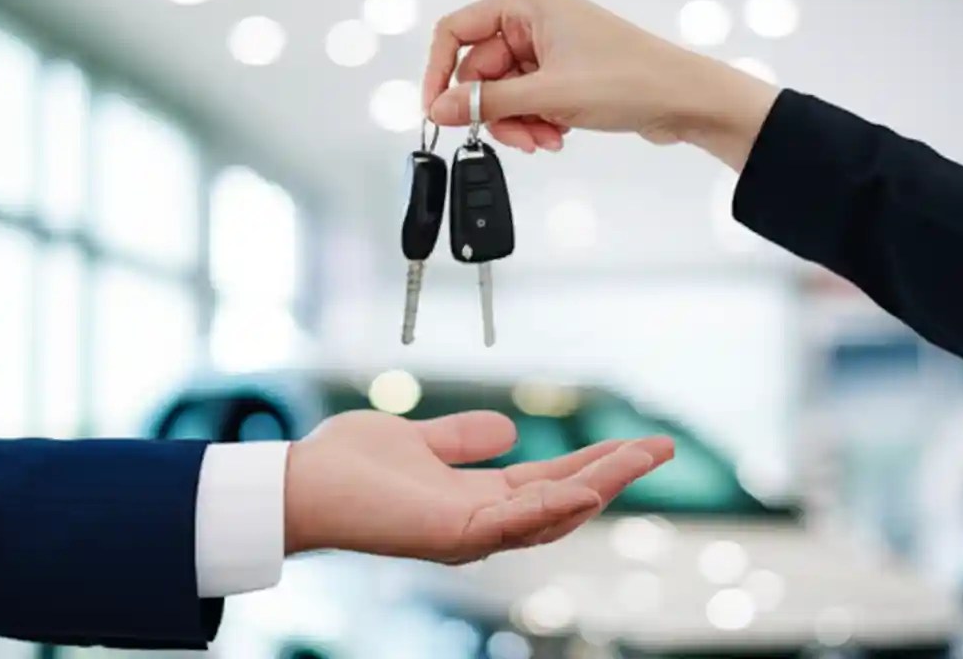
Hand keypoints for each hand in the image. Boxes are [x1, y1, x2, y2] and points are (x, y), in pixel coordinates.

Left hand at [284, 410, 672, 563]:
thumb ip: (462, 439)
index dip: (597, 463)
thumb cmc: (347, 466)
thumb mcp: (418, 439)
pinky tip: (583, 488)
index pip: (553, 482)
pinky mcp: (450, 535)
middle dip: (615, 475)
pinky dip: (551, 508)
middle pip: (566, 501)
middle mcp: (482, 521)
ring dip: (598, 486)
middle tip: (662, 447)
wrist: (300, 482)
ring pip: (551, 514)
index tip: (638, 443)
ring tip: (639, 458)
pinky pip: (512, 523)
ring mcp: (469, 533)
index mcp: (479, 498)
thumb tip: (508, 428)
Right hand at [422, 0, 779, 168]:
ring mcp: (547, 46)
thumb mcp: (548, 95)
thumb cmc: (633, 78)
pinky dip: (535, 122)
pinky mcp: (561, 72)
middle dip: (495, 111)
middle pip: (480, 71)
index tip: (437, 111)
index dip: (440, 74)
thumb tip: (442, 108)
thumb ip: (488, 103)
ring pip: (503, 92)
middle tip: (516, 136)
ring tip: (545, 137)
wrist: (683, 99)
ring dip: (518, 122)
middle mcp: (533, 18)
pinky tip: (557, 133)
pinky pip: (525, 101)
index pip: (455, 32)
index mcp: (526, 2)